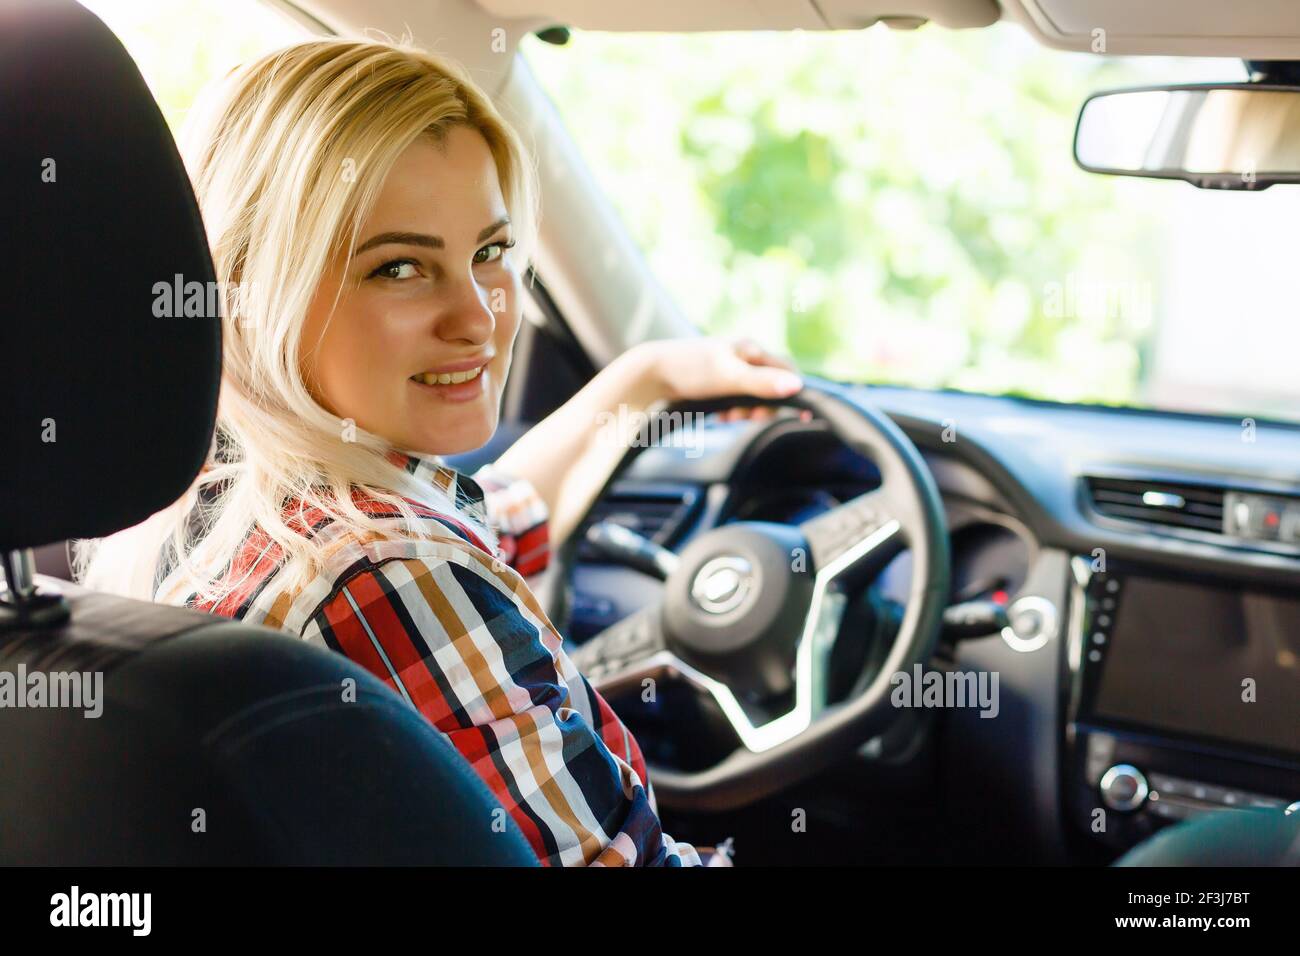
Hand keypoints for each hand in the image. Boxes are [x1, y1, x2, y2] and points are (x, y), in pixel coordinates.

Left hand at [633, 337, 807, 422]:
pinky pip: (736, 399)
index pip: (787, 369)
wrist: (649, 373)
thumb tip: (797, 387)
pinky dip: (732, 410)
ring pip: (753, 395)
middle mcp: (743, 355)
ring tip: (728, 418)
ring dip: (746, 411)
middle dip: (764, 406)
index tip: (799, 416)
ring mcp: (729, 367)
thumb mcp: (728, 377)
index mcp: (750, 348)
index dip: (794, 392)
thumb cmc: (689, 369)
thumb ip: (761, 383)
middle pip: (771, 385)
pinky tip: (720, 416)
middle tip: (747, 418)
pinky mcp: (716, 381)